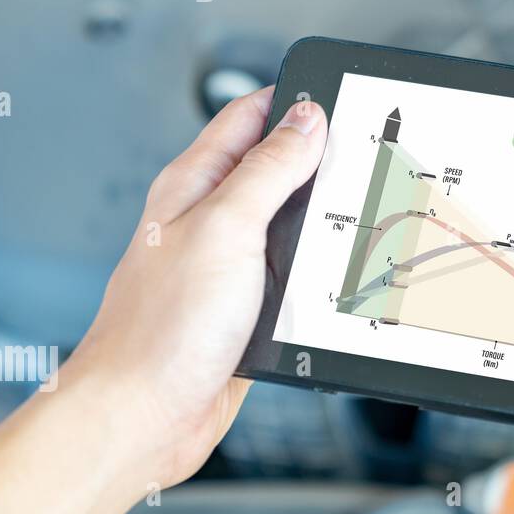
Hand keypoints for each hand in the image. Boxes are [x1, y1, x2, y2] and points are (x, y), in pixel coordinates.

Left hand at [70, 86, 327, 488]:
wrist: (145, 416)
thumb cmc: (160, 330)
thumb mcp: (224, 228)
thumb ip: (267, 169)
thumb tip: (307, 120)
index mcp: (194, 185)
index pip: (249, 117)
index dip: (294, 100)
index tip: (342, 97)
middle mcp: (212, 219)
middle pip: (279, 168)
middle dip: (324, 160)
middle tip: (368, 156)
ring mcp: (232, 264)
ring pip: (294, 224)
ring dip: (327, 221)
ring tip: (364, 213)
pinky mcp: (251, 308)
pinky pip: (298, 276)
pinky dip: (323, 272)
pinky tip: (344, 274)